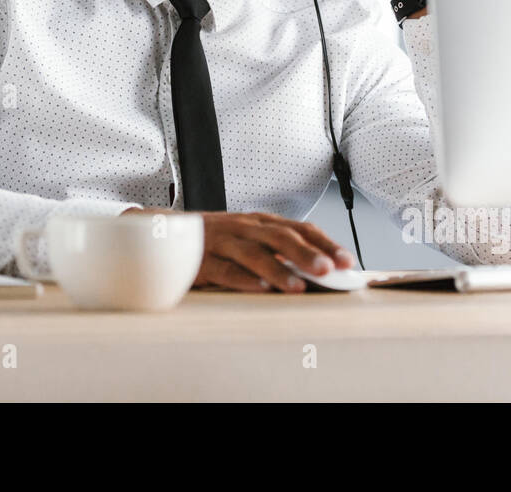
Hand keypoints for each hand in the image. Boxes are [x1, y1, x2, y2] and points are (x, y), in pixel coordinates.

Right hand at [124, 208, 354, 292]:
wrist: (164, 232)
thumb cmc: (216, 241)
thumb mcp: (249, 237)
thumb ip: (278, 250)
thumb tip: (320, 271)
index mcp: (260, 222)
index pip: (299, 228)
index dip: (324, 243)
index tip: (346, 261)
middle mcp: (244, 227)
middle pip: (280, 237)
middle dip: (307, 254)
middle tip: (328, 270)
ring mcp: (222, 241)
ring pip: (254, 253)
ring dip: (278, 270)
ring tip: (298, 286)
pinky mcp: (202, 260)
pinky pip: (224, 269)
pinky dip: (242, 278)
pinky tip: (259, 288)